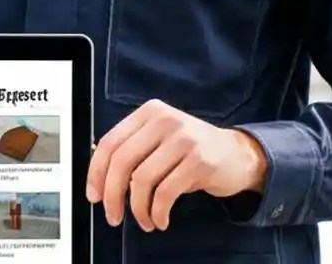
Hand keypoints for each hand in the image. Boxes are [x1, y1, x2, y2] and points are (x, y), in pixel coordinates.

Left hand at [86, 99, 267, 231]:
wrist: (237, 154)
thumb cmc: (192, 151)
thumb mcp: (159, 140)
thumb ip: (133, 150)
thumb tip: (100, 178)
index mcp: (149, 112)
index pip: (110, 142)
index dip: (96, 173)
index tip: (94, 195)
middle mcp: (164, 120)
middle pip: (122, 161)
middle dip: (112, 195)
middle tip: (112, 215)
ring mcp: (183, 139)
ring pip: (142, 180)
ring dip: (138, 208)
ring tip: (143, 220)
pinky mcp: (199, 161)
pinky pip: (166, 193)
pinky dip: (157, 212)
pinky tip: (160, 219)